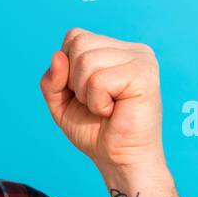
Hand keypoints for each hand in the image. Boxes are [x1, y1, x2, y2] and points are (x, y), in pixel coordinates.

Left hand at [39, 28, 166, 179]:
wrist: (118, 160)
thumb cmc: (94, 131)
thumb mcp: (61, 102)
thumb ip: (53, 79)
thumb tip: (58, 56)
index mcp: (115, 49)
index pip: (74, 37)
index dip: (66, 69)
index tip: (84, 93)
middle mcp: (131, 49)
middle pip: (78, 44)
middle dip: (75, 81)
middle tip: (96, 103)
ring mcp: (141, 59)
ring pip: (86, 61)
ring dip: (86, 94)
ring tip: (105, 108)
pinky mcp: (144, 75)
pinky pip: (99, 80)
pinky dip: (98, 103)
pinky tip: (114, 111)